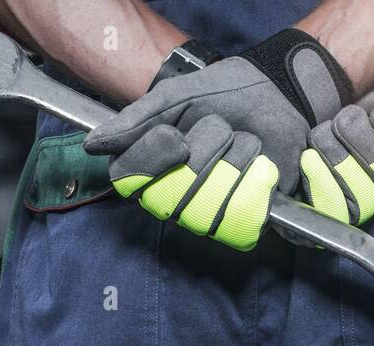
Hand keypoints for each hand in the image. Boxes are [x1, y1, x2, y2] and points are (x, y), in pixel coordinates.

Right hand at [83, 29, 352, 250]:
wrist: (281, 97)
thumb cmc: (226, 94)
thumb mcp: (176, 96)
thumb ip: (135, 120)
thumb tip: (92, 144)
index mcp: (148, 166)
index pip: (125, 181)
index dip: (151, 161)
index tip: (176, 135)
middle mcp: (172, 196)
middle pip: (170, 198)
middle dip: (204, 150)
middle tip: (222, 126)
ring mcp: (208, 213)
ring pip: (205, 211)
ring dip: (232, 163)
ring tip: (245, 141)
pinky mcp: (243, 222)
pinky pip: (237, 222)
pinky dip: (254, 185)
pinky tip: (261, 167)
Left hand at [301, 81, 373, 225]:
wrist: (278, 115)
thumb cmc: (324, 107)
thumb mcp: (368, 94)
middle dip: (361, 139)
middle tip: (339, 119)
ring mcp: (353, 208)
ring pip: (365, 197)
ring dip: (338, 156)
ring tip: (319, 136)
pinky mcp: (323, 219)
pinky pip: (337, 214)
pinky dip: (323, 182)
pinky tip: (309, 159)